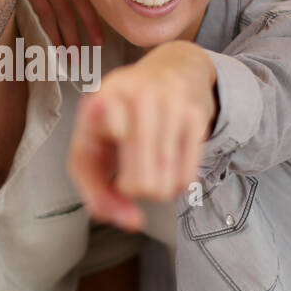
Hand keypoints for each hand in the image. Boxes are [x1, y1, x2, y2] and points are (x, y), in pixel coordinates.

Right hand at [22, 0, 102, 48]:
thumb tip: (75, 12)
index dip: (93, 21)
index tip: (99, 42)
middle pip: (74, 5)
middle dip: (83, 32)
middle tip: (85, 56)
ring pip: (58, 12)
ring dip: (65, 37)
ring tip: (70, 57)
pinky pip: (42, 11)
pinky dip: (49, 31)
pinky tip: (53, 45)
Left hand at [69, 42, 215, 231]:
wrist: (173, 68)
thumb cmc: (122, 117)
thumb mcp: (95, 143)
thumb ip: (96, 190)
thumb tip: (130, 223)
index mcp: (101, 99)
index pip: (103, 128)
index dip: (111, 144)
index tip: (116, 140)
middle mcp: (136, 97)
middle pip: (138, 181)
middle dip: (135, 192)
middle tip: (133, 180)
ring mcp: (169, 105)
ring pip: (164, 184)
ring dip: (157, 191)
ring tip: (151, 172)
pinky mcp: (196, 117)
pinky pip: (187, 178)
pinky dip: (176, 186)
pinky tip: (170, 168)